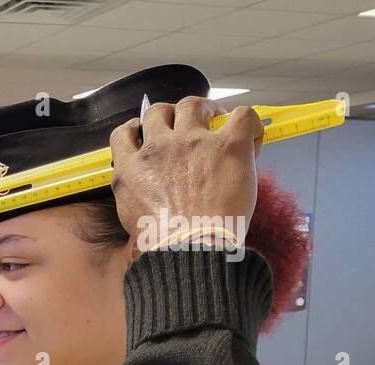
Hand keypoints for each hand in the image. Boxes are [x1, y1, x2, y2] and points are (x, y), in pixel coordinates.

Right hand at [110, 96, 263, 251]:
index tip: (147, 133)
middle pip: (159, 111)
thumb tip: (150, 194)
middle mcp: (158, 149)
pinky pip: (242, 115)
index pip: (124, 134)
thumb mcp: (130, 217)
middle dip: (172, 115)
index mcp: (131, 169)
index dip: (137, 129)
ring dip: (206, 109)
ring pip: (193, 104)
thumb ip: (134, 194)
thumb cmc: (164, 244)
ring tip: (218, 120)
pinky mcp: (227, 145)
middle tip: (187, 127)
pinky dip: (248, 123)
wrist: (190, 250)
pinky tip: (250, 138)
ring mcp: (192, 143)